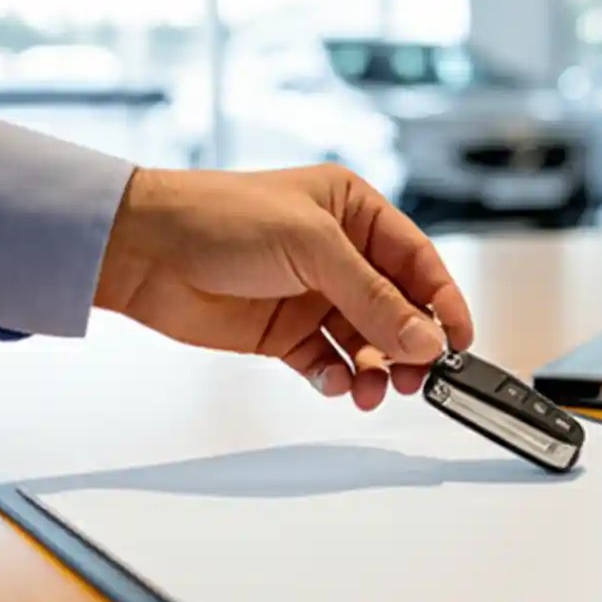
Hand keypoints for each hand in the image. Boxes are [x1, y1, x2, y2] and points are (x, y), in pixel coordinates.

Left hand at [93, 163, 473, 410]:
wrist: (141, 251)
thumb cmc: (218, 218)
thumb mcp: (312, 247)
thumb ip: (374, 297)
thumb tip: (425, 338)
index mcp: (354, 211)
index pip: (418, 261)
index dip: (443, 302)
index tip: (461, 342)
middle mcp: (339, 253)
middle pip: (398, 308)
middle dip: (410, 344)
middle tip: (416, 376)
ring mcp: (312, 295)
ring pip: (366, 342)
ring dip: (375, 369)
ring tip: (372, 390)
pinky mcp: (284, 333)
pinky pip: (328, 362)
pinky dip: (337, 378)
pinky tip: (334, 383)